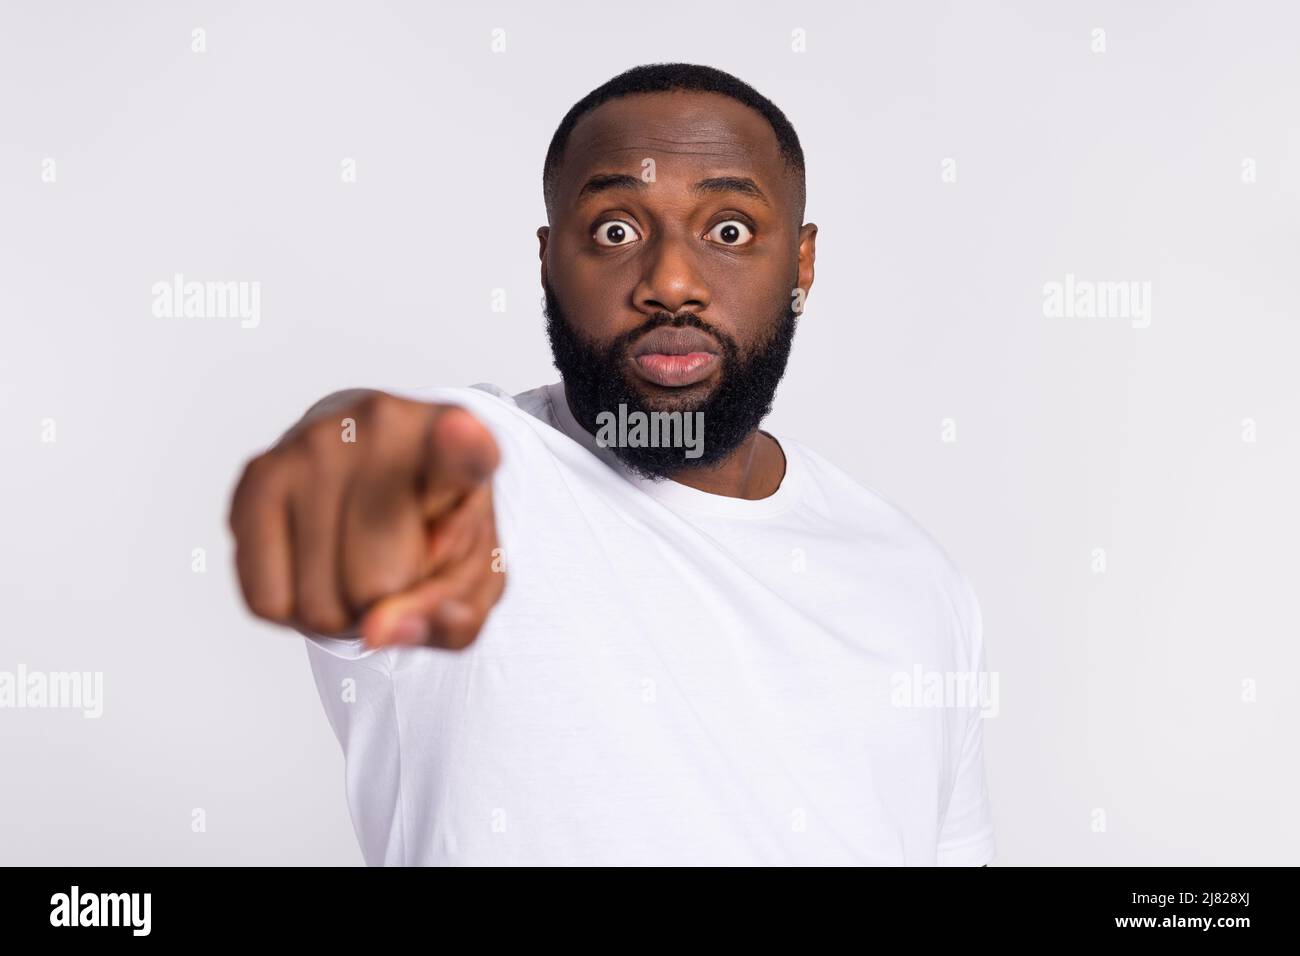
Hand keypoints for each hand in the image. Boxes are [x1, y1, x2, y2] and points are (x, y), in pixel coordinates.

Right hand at [228, 392, 504, 648]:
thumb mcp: (472, 582)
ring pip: (318, 603)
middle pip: (375, 586)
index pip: (465, 451)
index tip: (462, 432)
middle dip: (384, 606)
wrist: (383, 471)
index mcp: (466, 447)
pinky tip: (315, 563)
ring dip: (338, 611)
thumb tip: (375, 632)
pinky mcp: (261, 471)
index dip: (463, 447)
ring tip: (357, 560)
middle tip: (397, 566)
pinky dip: (291, 609)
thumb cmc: (436, 529)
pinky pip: (266, 598)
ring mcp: (317, 443)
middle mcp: (388, 428)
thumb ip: (452, 619)